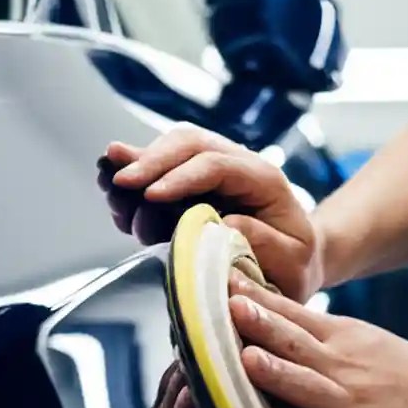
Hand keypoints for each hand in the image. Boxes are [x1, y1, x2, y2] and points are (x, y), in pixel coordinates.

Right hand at [99, 123, 322, 300]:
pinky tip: (113, 187)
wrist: (295, 260)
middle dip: (152, 160)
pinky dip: (136, 175)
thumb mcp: (292, 263)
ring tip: (111, 183)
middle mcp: (237, 164)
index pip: (216, 165)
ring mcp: (212, 169)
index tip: (151, 196)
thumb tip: (224, 222)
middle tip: (121, 182)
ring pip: (171, 147)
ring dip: (138, 164)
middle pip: (189, 142)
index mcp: (263, 180)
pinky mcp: (192, 181)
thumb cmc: (294, 265)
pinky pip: (160, 167)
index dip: (181, 178)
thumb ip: (264, 243)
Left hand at [227, 273, 407, 407]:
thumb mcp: (355, 338)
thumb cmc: (397, 372)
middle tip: (228, 306)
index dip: (256, 298)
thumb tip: (251, 308)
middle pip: (294, 344)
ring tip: (248, 361)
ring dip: (276, 374)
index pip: (290, 313)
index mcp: (336, 338)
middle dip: (260, 325)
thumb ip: (307, 330)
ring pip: (305, 389)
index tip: (221, 280)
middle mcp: (339, 368)